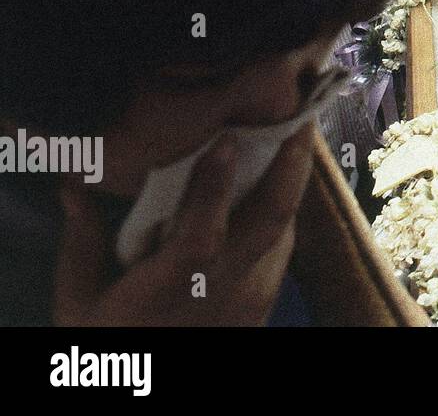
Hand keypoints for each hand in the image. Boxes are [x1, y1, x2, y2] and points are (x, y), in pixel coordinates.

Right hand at [53, 125, 315, 325]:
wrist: (148, 397)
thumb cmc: (110, 341)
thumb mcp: (80, 299)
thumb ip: (83, 239)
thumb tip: (72, 183)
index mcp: (170, 289)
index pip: (202, 235)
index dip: (215, 187)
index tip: (226, 138)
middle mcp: (222, 291)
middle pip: (271, 222)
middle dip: (291, 166)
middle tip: (298, 118)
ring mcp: (252, 298)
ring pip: (285, 230)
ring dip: (292, 182)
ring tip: (294, 135)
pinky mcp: (265, 302)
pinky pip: (282, 247)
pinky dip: (282, 210)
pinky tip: (278, 182)